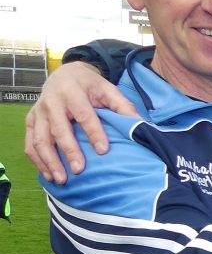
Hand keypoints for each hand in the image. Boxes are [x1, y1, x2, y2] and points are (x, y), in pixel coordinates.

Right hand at [24, 62, 138, 183]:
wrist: (65, 74)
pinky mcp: (31, 120)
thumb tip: (139, 124)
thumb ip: (123, 106)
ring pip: (40, 139)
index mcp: (72, 92)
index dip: (93, 133)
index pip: (83, 114)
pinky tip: (49, 174)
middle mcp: (51, 102)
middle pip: (58, 130)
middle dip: (69, 151)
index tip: (103, 151)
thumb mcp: (108, 89)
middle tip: (79, 170)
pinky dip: (38, 160)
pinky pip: (30, 143)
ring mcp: (38, 112)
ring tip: (62, 179)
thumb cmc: (90, 86)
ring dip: (49, 161)